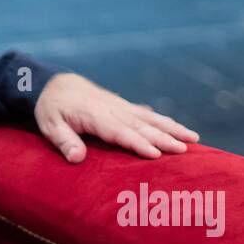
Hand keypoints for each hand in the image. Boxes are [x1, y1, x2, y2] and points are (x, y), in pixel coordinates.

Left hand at [34, 72, 198, 161]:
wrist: (55, 84)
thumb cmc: (51, 109)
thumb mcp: (50, 125)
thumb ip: (64, 141)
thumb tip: (76, 158)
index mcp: (95, 116)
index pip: (119, 132)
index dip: (137, 143)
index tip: (155, 154)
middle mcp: (112, 109)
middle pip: (140, 125)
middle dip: (164, 137)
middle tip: (185, 150)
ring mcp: (120, 106)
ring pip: (150, 118)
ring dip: (172, 128)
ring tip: (194, 138)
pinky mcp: (123, 106)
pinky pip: (147, 113)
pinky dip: (163, 121)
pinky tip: (177, 129)